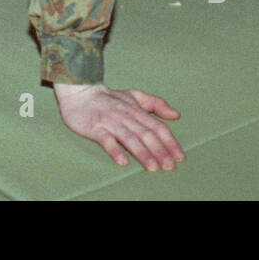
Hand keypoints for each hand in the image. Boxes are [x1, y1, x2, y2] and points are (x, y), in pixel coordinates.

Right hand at [54, 82, 183, 170]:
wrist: (79, 91)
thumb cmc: (108, 98)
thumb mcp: (134, 96)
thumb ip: (156, 104)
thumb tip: (176, 115)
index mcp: (135, 110)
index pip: (156, 126)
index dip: (169, 142)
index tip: (179, 157)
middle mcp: (124, 115)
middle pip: (145, 134)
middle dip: (159, 151)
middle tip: (169, 167)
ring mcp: (109, 121)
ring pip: (129, 138)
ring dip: (142, 153)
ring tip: (153, 167)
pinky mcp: (94, 127)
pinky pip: (105, 139)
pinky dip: (114, 150)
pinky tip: (123, 161)